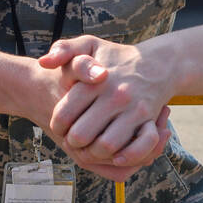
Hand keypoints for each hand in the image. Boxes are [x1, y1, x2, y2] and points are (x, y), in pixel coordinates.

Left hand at [39, 35, 175, 167]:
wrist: (157, 63)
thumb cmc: (115, 57)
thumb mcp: (88, 44)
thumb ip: (63, 50)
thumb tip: (44, 62)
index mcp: (95, 81)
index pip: (64, 114)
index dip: (57, 126)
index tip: (59, 127)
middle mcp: (114, 96)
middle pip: (81, 135)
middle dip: (72, 143)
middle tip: (72, 140)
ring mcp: (134, 110)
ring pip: (106, 146)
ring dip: (94, 154)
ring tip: (89, 148)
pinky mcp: (150, 120)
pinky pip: (139, 148)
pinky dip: (126, 157)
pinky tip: (116, 156)